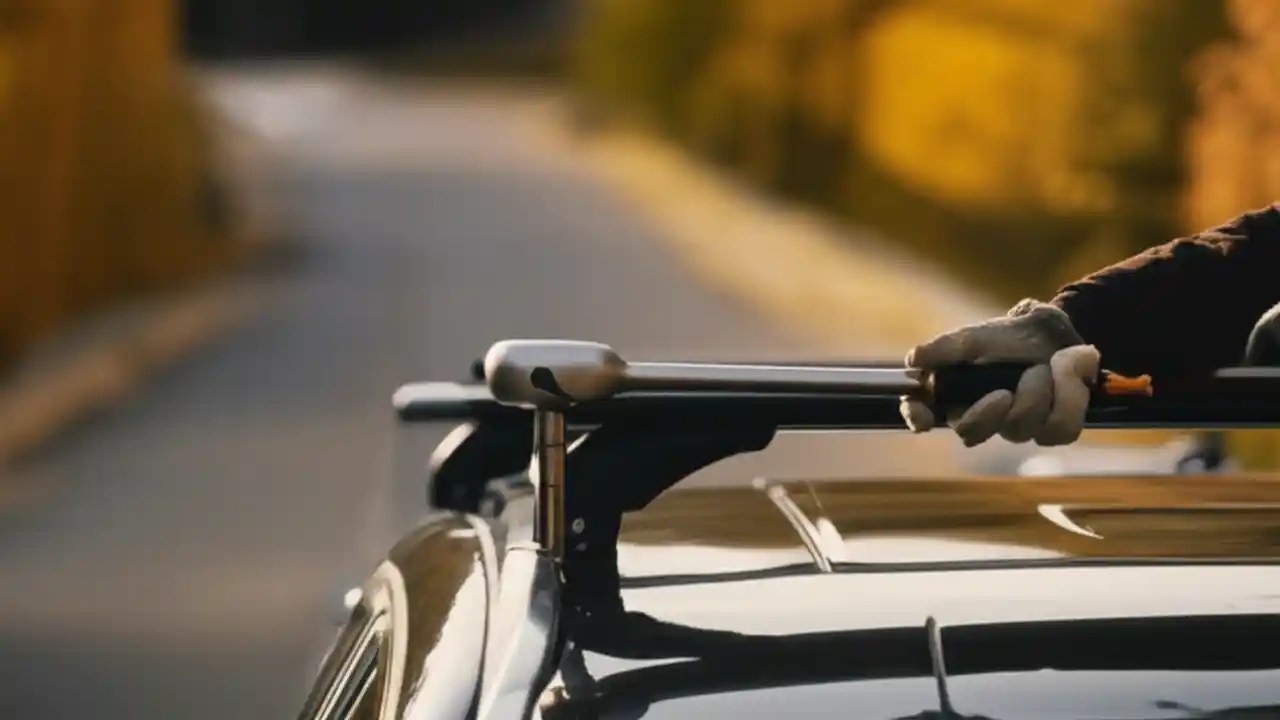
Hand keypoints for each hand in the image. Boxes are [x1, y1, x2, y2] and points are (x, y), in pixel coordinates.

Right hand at [900, 300, 1099, 446]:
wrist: (1060, 332)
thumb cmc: (1012, 335)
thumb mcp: (979, 335)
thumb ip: (947, 348)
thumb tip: (914, 360)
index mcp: (955, 393)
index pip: (922, 414)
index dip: (917, 417)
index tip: (923, 416)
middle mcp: (981, 416)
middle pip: (971, 433)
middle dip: (991, 408)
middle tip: (1009, 384)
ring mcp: (1016, 426)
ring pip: (1020, 430)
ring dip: (1039, 391)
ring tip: (1048, 364)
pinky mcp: (1052, 429)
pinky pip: (1060, 430)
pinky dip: (1069, 394)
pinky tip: (1068, 369)